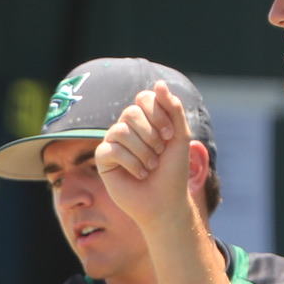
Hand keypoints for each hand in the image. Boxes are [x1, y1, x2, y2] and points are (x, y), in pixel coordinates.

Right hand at [94, 82, 197, 232]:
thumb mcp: (180, 136)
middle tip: (159, 152)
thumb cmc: (174, 170)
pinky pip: (112, 149)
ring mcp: (113, 142)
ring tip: (151, 166)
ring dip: (143, 151)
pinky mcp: (103, 159)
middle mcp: (127, 127)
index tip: (170, 135)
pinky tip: (140, 174)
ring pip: (120, 130)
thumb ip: (173, 108)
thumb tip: (159, 83)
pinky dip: (131, 163)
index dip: (158, 114)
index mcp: (145, 119)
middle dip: (151, 134)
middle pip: (131, 112)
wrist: (165, 200)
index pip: (144, 98)